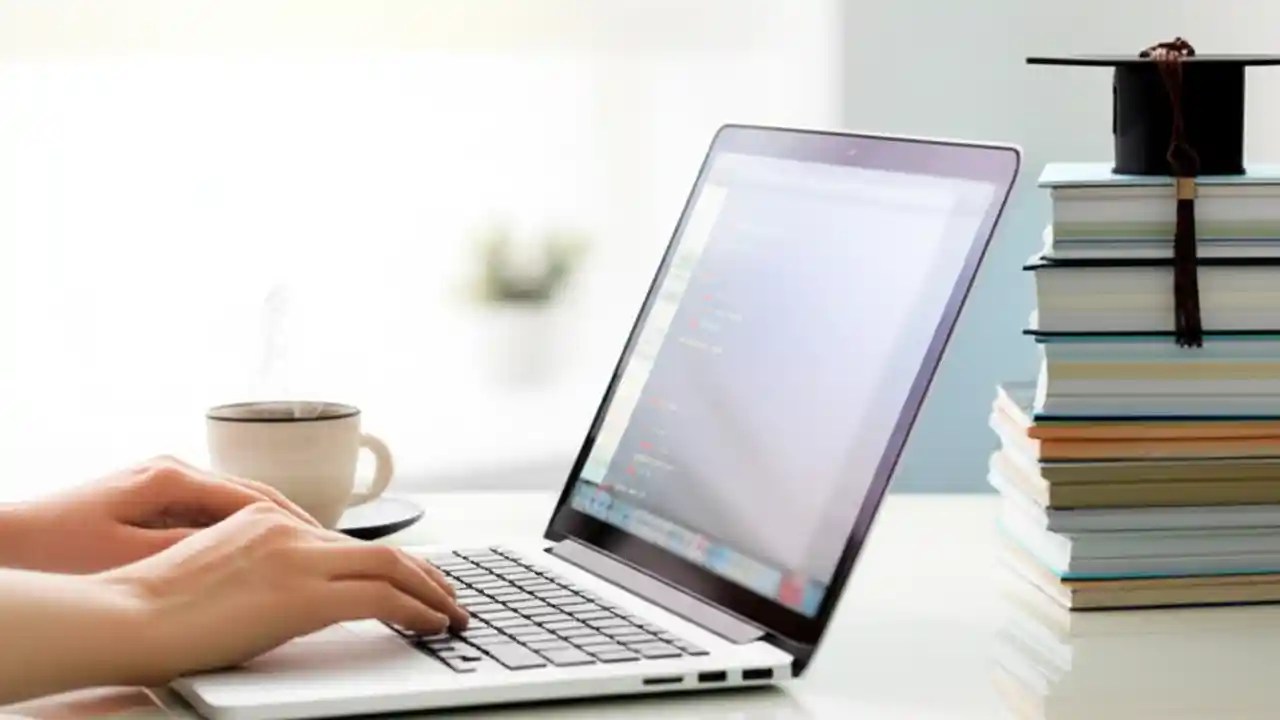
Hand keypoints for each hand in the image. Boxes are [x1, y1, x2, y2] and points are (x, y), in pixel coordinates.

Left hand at [0, 456, 318, 572]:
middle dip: (291, 520)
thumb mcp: (132, 554)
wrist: (9, 541)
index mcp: (171, 476)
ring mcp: (165, 482)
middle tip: (329, 548)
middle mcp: (173, 471)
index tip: (325, 543)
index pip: (252, 496)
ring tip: (304, 551)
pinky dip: (241, 531)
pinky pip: (212, 513)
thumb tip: (250, 547)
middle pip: (251, 494)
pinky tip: (258, 553)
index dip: (293, 522)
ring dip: (269, 526)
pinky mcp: (155, 499)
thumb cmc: (57, 550)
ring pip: (235, 503)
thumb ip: (195, 548)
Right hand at [100, 502, 465, 683]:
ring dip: (430, 592)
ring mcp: (298, 556)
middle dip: (422, 574)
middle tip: (447, 595)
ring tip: (452, 613)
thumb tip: (292, 596)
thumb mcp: (217, 574)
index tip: (410, 580)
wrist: (126, 618)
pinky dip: (416, 608)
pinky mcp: (303, 591)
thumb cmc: (154, 610)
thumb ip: (261, 571)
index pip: (345, 542)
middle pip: (378, 549)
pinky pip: (380, 595)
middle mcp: (288, 530)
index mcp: (265, 521)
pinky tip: (432, 623)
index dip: (387, 564)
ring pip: (390, 566)